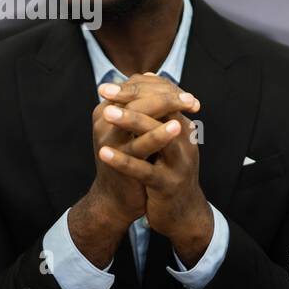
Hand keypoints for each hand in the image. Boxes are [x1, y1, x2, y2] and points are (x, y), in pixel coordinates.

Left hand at [98, 75, 212, 264]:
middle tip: (105, 92)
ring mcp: (179, 163)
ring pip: (157, 135)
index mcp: (183, 127)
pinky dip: (124, 161)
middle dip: (132, 99)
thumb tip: (146, 75)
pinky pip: (145, 170)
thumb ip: (157, 112)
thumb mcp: (166, 140)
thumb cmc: (169, 172)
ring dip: (131, 122)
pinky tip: (104, 154)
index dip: (136, 89)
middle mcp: (184, 141)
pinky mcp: (168, 185)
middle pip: (162, 111)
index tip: (107, 86)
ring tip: (107, 114)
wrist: (182, 214)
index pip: (163, 97)